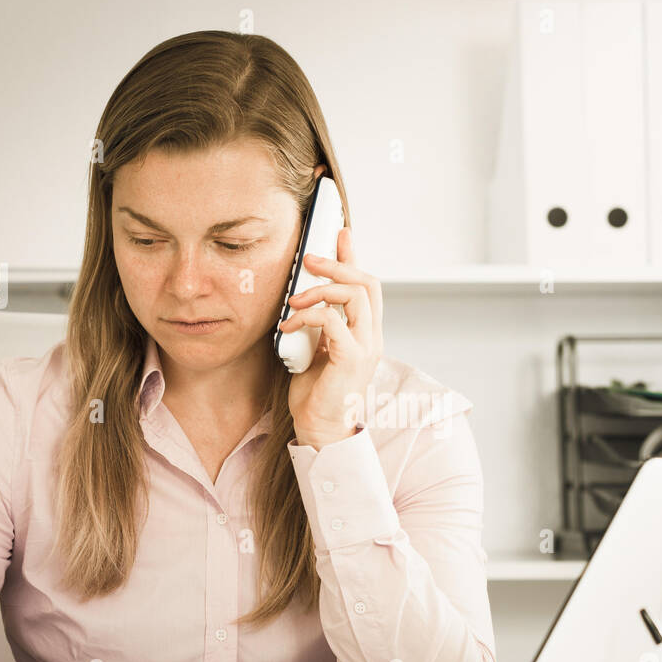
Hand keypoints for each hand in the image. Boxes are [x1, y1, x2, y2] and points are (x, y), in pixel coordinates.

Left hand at [280, 225, 382, 448]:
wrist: (319, 428)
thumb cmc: (316, 393)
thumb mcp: (316, 347)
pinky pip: (334, 321)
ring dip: (321, 289)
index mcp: (366, 332)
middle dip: (338, 264)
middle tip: (309, 259)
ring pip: (356, 295)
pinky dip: (309, 316)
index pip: (368, 285)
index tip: (340, 233)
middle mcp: (372, 336)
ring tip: (294, 301)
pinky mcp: (352, 359)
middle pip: (367, 282)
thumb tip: (306, 298)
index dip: (354, 257)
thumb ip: (319, 322)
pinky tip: (289, 325)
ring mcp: (366, 347)